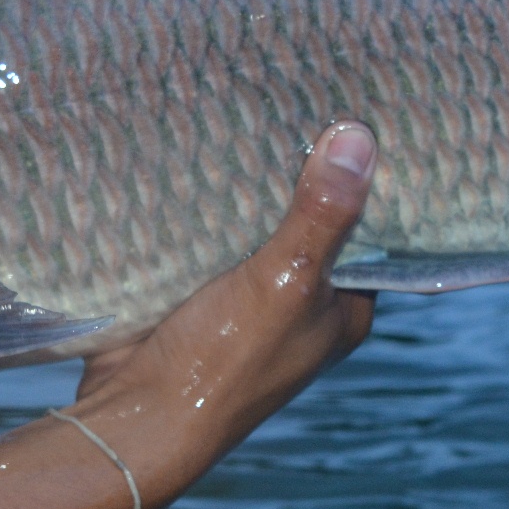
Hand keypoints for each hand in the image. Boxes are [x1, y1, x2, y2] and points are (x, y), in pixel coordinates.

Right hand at [72, 121, 378, 467]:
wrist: (135, 417)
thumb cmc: (224, 362)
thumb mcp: (287, 281)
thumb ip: (323, 214)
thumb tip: (360, 140)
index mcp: (343, 309)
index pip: (373, 231)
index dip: (370, 179)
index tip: (367, 114)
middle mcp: (303, 304)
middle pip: (313, 220)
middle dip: (306, 169)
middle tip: (306, 92)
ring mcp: (249, 298)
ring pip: (259, 223)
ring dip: (252, 181)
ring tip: (257, 101)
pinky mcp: (198, 289)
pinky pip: (211, 233)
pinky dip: (208, 201)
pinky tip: (202, 146)